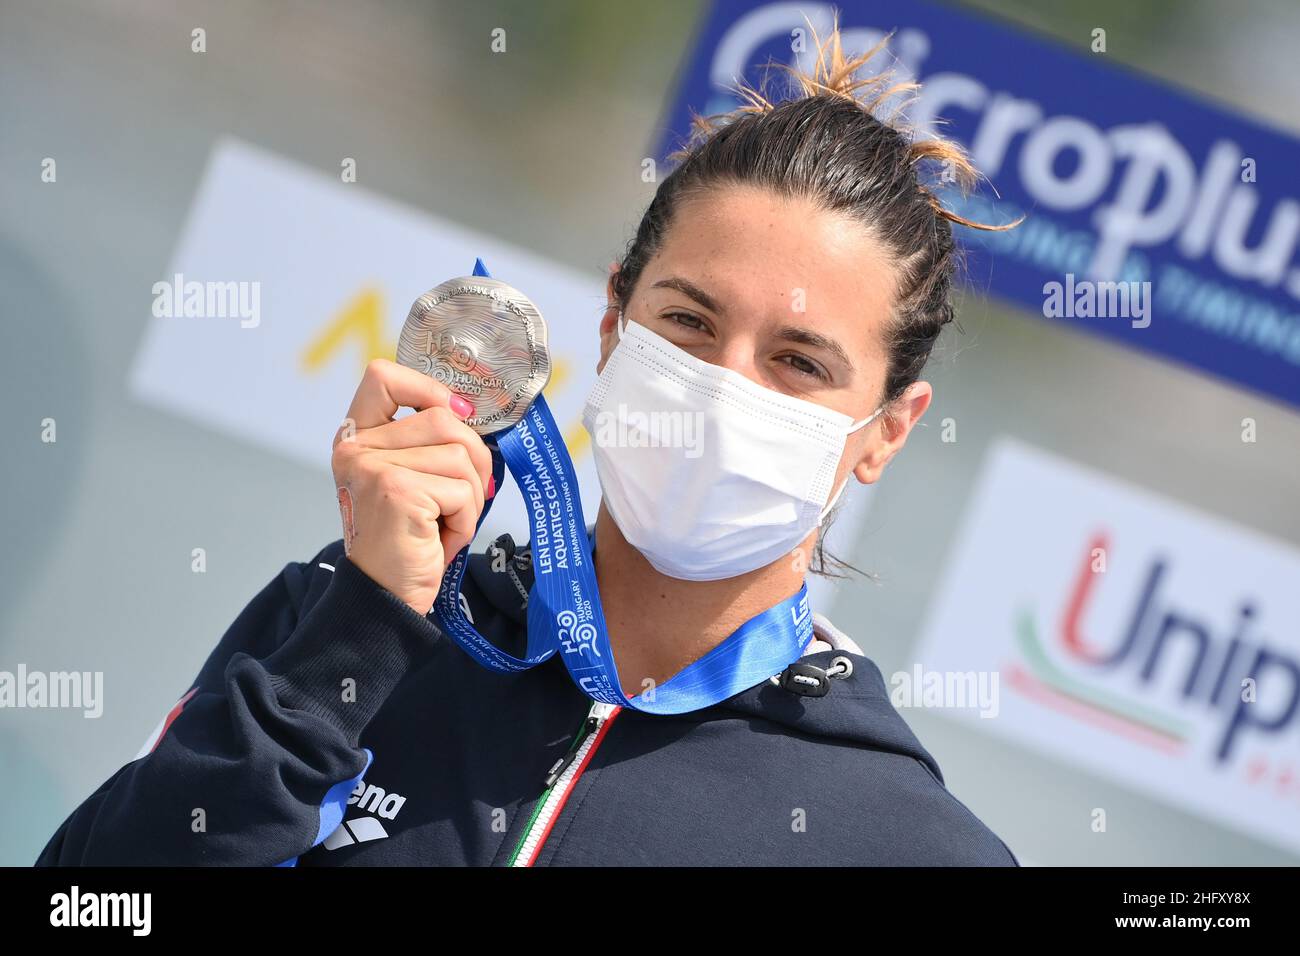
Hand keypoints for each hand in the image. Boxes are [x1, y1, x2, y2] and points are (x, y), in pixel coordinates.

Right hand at [331, 359, 493, 614]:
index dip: (427, 388)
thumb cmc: (408, 539)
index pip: (382, 377)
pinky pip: (462, 490)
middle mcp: (357, 448)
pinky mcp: (397, 491)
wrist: (386, 596)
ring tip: (445, 523)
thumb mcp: (414, 480)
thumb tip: (473, 414)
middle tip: (461, 498)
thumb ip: (430, 443)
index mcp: (357, 438)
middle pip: (444, 419)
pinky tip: (441, 539)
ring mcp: (374, 467)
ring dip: (470, 496)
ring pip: (460, 454)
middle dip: (472, 460)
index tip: (455, 413)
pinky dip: (465, 520)